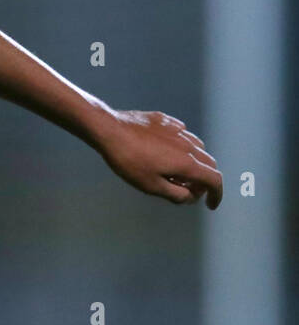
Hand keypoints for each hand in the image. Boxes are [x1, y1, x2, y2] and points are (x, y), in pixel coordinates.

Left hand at [91, 109, 221, 208]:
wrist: (108, 130)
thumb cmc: (128, 161)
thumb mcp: (152, 186)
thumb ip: (176, 194)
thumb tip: (191, 197)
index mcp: (187, 163)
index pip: (214, 180)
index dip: (216, 195)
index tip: (210, 204)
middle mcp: (187, 144)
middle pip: (209, 163)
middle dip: (204, 179)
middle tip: (190, 189)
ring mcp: (176, 129)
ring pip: (197, 146)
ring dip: (195, 161)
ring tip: (177, 170)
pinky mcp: (164, 119)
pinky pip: (181, 133)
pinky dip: (181, 145)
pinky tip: (166, 150)